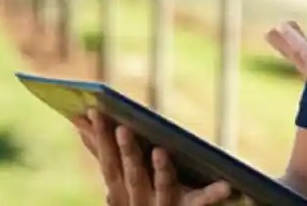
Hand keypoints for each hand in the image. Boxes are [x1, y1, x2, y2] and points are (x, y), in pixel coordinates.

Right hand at [72, 108, 234, 204]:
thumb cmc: (140, 202)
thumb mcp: (121, 182)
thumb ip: (106, 154)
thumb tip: (79, 122)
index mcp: (119, 192)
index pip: (106, 161)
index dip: (99, 137)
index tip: (92, 111)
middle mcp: (138, 202)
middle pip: (132, 174)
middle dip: (127, 151)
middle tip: (124, 128)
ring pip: (163, 189)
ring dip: (161, 170)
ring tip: (161, 151)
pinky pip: (201, 203)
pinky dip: (213, 194)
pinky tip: (227, 185)